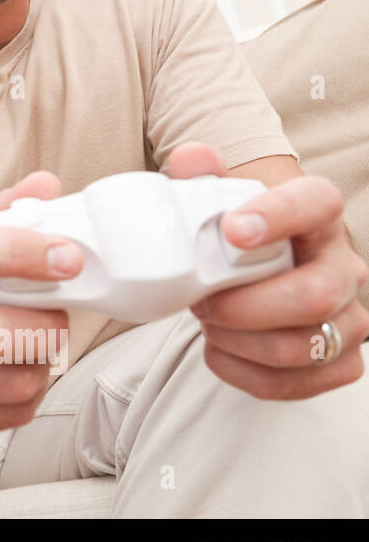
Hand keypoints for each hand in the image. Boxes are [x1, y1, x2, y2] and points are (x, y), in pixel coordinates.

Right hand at [0, 171, 77, 433]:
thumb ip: (7, 213)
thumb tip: (46, 186)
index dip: (22, 253)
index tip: (70, 257)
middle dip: (47, 327)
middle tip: (54, 317)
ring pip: (12, 380)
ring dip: (40, 364)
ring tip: (32, 347)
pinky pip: (10, 413)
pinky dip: (29, 395)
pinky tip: (16, 373)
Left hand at [168, 142, 368, 398]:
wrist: (260, 271)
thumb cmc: (239, 234)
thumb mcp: (221, 199)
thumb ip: (204, 176)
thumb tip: (190, 158)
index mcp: (319, 215)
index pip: (317, 203)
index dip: (278, 215)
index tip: (232, 230)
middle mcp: (346, 267)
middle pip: (311, 296)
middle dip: (242, 306)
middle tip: (201, 301)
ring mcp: (350, 318)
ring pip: (301, 346)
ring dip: (238, 340)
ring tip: (208, 322)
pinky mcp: (340, 363)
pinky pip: (292, 383)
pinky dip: (242, 372)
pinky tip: (219, 349)